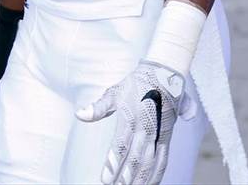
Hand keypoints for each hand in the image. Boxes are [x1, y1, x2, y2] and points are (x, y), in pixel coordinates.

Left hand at [75, 60, 185, 184]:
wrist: (164, 73)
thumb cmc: (135, 83)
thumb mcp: (115, 92)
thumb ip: (98, 107)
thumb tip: (79, 114)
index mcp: (132, 116)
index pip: (121, 144)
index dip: (113, 162)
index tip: (105, 178)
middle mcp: (146, 127)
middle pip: (136, 157)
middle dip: (126, 176)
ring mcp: (158, 134)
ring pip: (151, 162)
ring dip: (140, 179)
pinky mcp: (167, 137)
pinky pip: (163, 160)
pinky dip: (156, 175)